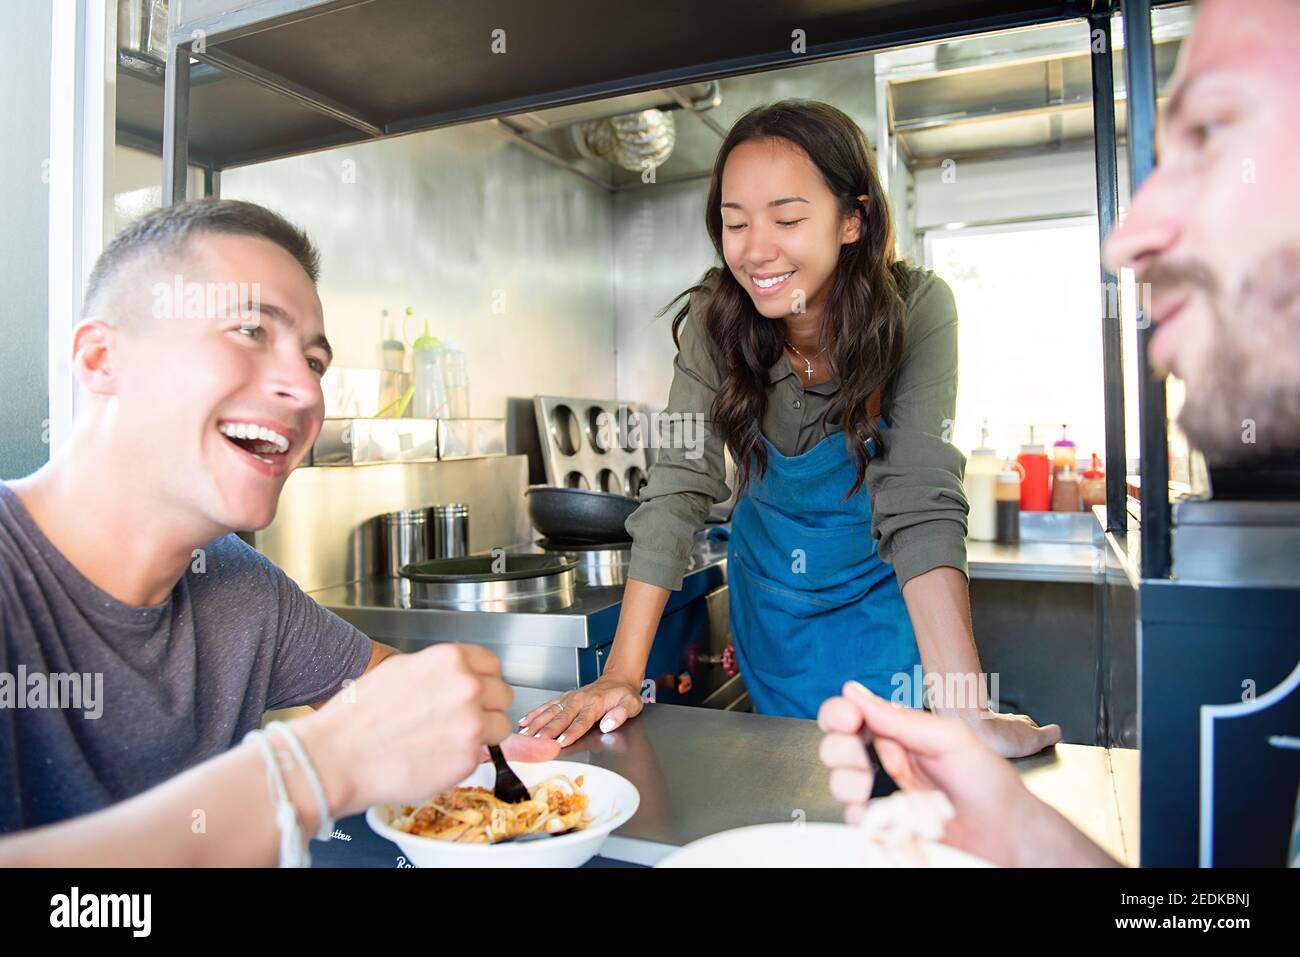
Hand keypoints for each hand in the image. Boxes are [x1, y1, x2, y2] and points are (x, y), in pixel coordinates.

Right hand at [296, 643, 559, 815]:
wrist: (338, 756)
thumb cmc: (359, 715)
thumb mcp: (401, 670)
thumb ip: (439, 672)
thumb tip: (459, 678)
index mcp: (450, 659)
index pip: (492, 664)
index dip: (483, 680)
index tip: (476, 692)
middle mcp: (468, 687)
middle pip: (503, 695)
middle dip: (487, 707)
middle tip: (461, 720)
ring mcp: (472, 724)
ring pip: (501, 727)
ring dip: (483, 735)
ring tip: (449, 741)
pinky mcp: (468, 758)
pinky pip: (481, 757)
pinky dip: (464, 760)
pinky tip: (435, 758)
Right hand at [516, 673, 644, 745]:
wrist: (617, 679)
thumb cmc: (624, 694)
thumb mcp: (631, 704)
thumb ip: (620, 714)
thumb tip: (608, 724)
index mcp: (595, 703)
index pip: (581, 721)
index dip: (571, 732)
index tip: (561, 742)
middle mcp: (579, 700)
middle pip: (561, 718)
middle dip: (547, 730)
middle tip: (535, 742)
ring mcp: (570, 698)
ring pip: (550, 711)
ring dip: (537, 723)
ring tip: (525, 734)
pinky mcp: (564, 698)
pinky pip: (547, 705)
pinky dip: (534, 713)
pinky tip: (524, 721)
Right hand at [817, 681, 1115, 866]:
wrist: (1007, 836)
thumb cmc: (988, 783)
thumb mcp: (948, 739)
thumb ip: (901, 719)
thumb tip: (855, 692)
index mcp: (899, 733)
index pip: (852, 715)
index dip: (839, 713)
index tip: (848, 719)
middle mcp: (886, 761)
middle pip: (836, 747)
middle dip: (839, 749)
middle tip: (860, 759)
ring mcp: (884, 794)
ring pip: (839, 783)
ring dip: (846, 782)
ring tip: (869, 788)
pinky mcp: (885, 827)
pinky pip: (854, 820)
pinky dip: (860, 816)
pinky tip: (881, 814)